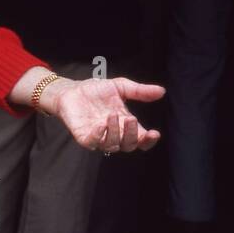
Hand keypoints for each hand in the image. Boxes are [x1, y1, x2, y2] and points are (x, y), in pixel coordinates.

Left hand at [41, 77, 164, 153]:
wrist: (71, 89)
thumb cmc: (96, 90)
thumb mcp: (121, 87)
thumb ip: (140, 91)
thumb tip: (162, 91)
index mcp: (125, 125)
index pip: (141, 140)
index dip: (148, 140)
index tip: (154, 133)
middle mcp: (113, 134)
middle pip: (128, 145)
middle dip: (132, 135)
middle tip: (130, 119)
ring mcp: (98, 137)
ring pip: (112, 145)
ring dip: (115, 132)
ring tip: (112, 115)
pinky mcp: (83, 136)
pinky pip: (92, 143)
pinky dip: (98, 136)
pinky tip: (101, 125)